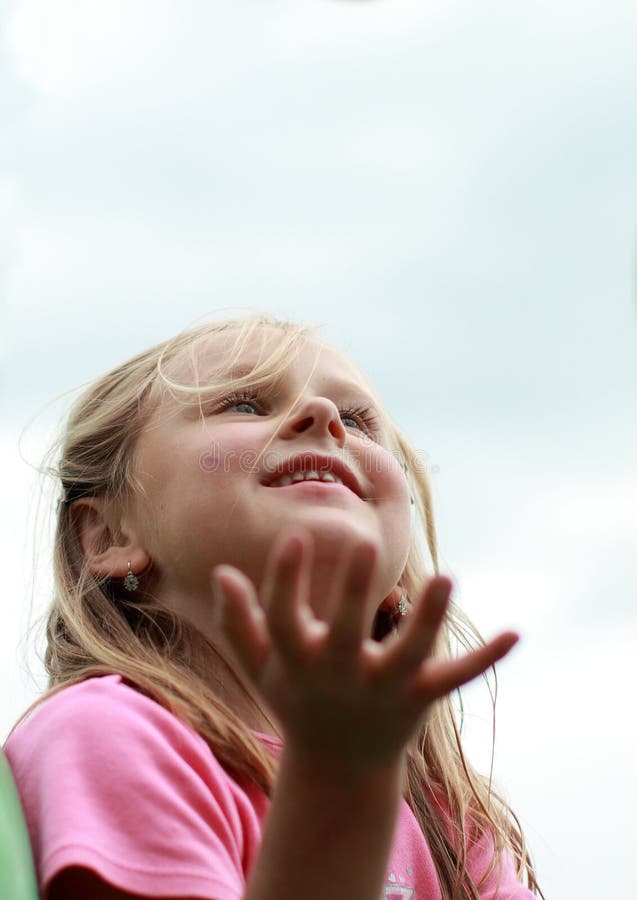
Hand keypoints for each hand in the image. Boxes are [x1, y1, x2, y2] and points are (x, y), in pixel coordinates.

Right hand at [211, 529, 517, 770]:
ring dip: (429, 619)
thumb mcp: (262, 667)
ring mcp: (382, 691)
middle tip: (364, 541)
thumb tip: (223, 571)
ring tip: (447, 577)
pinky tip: (516, 633)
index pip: (283, 618)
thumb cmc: (296, 701)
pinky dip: (484, 659)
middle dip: (353, 592)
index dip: (286, 579)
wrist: (338, 769)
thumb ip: (239, 622)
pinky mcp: (419, 700)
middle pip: (344, 634)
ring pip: (408, 654)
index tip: (296, 535)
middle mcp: (339, 677)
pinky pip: (453, 677)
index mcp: (298, 664)